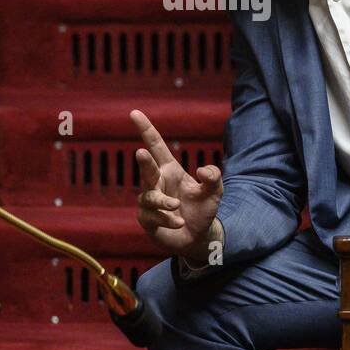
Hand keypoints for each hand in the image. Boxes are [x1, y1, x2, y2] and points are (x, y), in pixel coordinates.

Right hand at [131, 109, 222, 262]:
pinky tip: (179, 222)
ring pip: (150, 197)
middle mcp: (157, 183)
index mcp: (170, 170)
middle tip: (141, 153)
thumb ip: (214, 177)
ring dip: (163, 201)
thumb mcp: (215, 192)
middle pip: (147, 169)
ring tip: (177, 206)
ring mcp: (149, 201)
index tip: (134, 113)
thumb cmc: (203, 210)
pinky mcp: (147, 220)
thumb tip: (203, 170)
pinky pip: (153, 217)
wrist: (198, 237)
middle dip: (144, 162)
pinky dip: (168, 219)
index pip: (156, 146)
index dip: (146, 129)